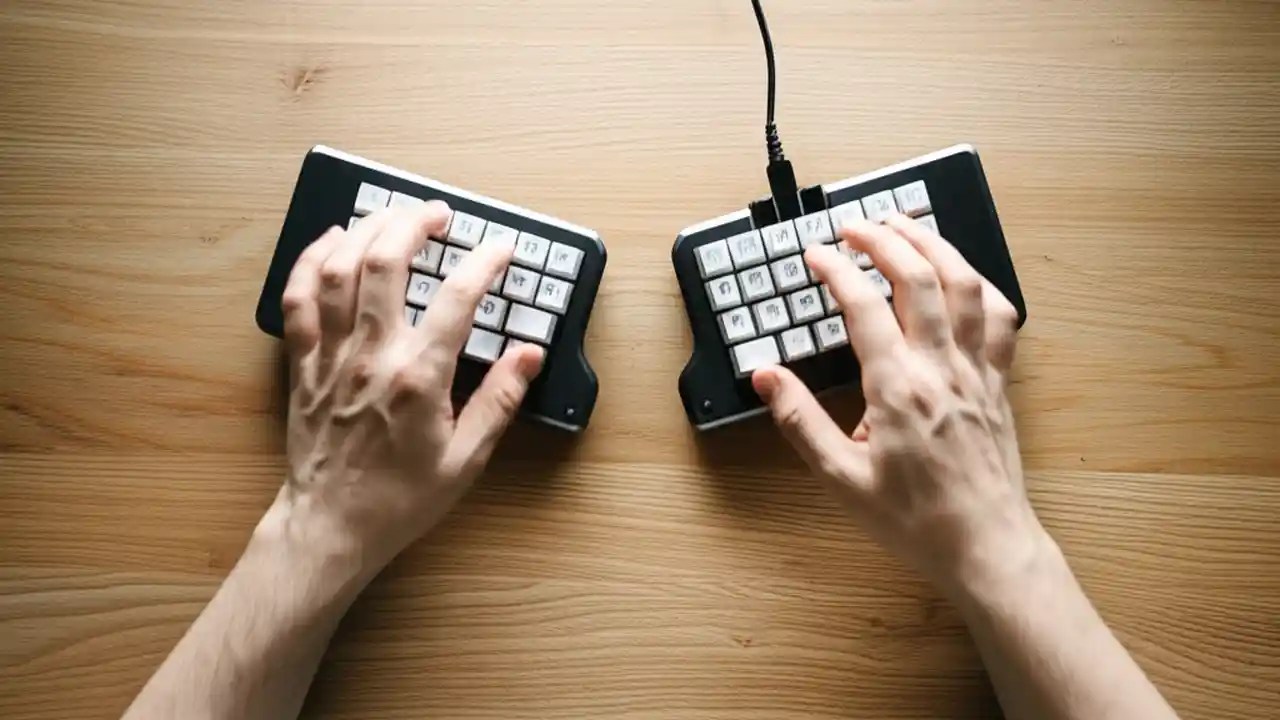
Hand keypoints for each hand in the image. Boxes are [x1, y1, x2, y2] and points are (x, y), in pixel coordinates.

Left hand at [265, 204, 542, 571]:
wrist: (332, 527)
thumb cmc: (400, 500)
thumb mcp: (466, 459)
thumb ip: (499, 400)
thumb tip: (529, 355)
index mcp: (417, 378)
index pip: (458, 300)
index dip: (483, 264)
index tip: (500, 250)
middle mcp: (371, 357)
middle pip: (386, 263)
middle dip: (415, 224)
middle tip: (439, 215)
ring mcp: (331, 356)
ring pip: (339, 269)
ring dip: (366, 231)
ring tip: (392, 217)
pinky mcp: (302, 364)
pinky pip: (298, 298)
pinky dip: (312, 261)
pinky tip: (332, 243)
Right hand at [753, 215, 1043, 595]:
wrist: (985, 546)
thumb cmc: (915, 520)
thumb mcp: (841, 478)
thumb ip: (798, 421)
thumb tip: (766, 377)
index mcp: (898, 390)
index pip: (863, 306)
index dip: (835, 270)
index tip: (815, 255)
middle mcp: (941, 369)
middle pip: (918, 278)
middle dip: (883, 238)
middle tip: (853, 225)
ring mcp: (976, 371)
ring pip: (964, 284)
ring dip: (934, 245)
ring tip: (905, 224)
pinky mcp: (998, 382)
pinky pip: (999, 316)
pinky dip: (980, 283)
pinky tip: (962, 273)